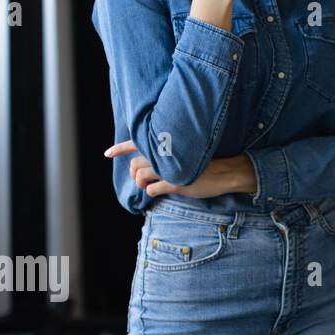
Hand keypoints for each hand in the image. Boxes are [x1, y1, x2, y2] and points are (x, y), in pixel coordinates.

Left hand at [104, 140, 255, 198]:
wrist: (226, 171)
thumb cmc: (209, 160)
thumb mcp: (187, 150)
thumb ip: (169, 151)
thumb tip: (155, 158)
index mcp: (167, 144)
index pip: (137, 142)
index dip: (120, 148)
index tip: (107, 154)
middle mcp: (165, 154)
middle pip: (135, 164)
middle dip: (134, 173)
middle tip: (141, 179)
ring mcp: (168, 169)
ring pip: (140, 177)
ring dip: (141, 184)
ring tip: (148, 186)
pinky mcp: (173, 184)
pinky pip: (152, 190)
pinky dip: (151, 192)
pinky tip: (159, 191)